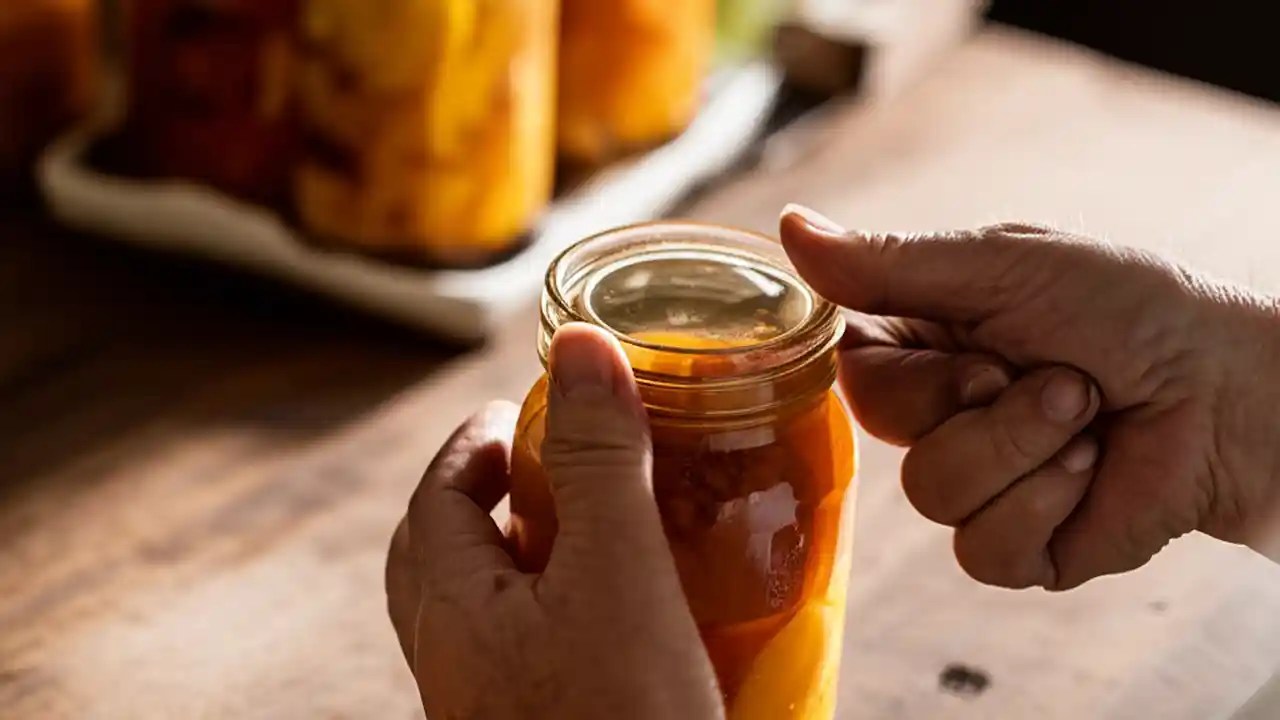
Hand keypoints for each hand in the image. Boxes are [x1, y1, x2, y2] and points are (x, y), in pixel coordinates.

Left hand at [386, 325, 722, 718]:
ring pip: (490, 606)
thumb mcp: (615, 575)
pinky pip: (533, 650)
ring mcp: (495, 703)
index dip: (471, 444)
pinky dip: (566, 608)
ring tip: (595, 526)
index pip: (433, 501)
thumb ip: (598, 460)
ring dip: (529, 552)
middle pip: (444, 553)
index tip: (516, 410)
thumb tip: (581, 346)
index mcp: (453, 612)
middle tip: (546, 461)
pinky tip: (629, 614)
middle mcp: (458, 663)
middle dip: (488, 493)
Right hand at [780, 205, 1279, 589]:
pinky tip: (1090, 473)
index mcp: (927, 343)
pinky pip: (982, 548)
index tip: (968, 344)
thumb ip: (889, 263)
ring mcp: (977, 486)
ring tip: (1086, 414)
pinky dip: (1045, 503)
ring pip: (933, 493)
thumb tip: (787, 226)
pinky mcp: (1017, 548)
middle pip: (886, 428)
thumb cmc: (1128, 310)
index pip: (846, 366)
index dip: (897, 365)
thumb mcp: (1001, 267)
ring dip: (1024, 446)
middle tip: (1048, 370)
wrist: (1227, 392)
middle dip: (977, 399)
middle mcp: (942, 416)